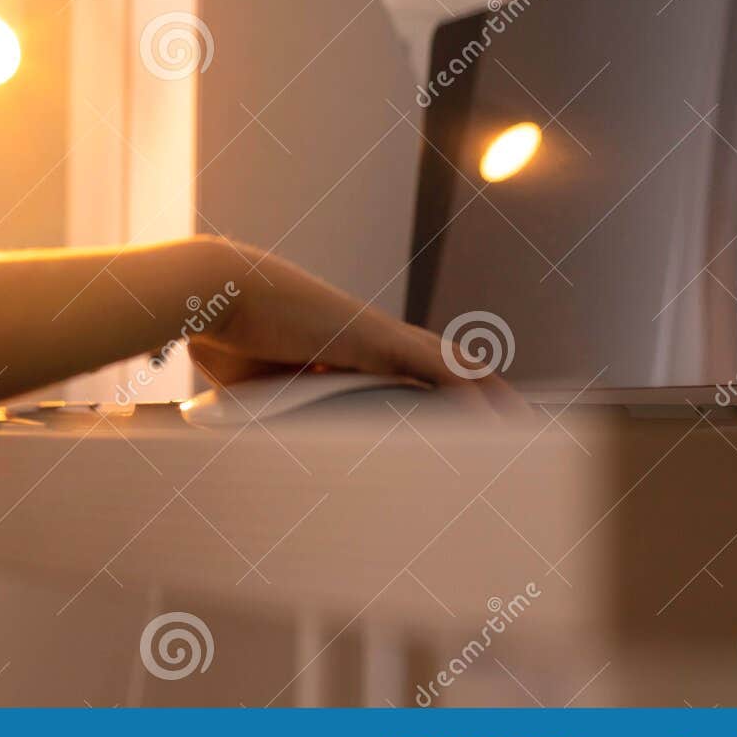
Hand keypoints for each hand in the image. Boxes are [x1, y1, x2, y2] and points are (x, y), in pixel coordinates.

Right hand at [187, 239, 526, 416]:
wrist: (213, 290)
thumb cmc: (221, 333)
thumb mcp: (254, 387)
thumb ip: (272, 411)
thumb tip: (259, 446)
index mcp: (346, 347)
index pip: (409, 371)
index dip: (439, 394)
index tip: (456, 425)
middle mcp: (371, 336)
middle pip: (445, 364)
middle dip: (481, 394)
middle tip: (513, 425)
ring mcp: (378, 334)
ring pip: (454, 366)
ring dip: (491, 398)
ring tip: (523, 429)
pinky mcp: (378, 338)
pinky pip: (441, 370)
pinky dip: (472, 396)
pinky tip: (496, 422)